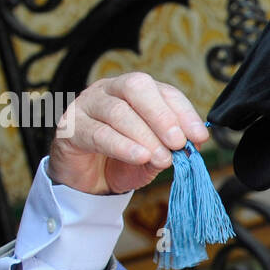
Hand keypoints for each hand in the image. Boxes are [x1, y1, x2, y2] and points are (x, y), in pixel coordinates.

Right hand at [48, 72, 210, 194]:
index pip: (164, 91)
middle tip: (178, 142)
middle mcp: (110, 91)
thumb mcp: (153, 156)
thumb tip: (194, 143)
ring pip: (118, 111)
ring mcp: (87, 105)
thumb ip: (170, 148)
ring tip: (162, 158)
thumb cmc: (122, 161)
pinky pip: (98, 133)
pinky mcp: (70, 127)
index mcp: (136, 92)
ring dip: (145, 136)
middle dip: (162, 116)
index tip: (199, 136)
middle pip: (137, 88)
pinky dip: (122, 146)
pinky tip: (139, 157)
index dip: (184, 112)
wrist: (88, 181)